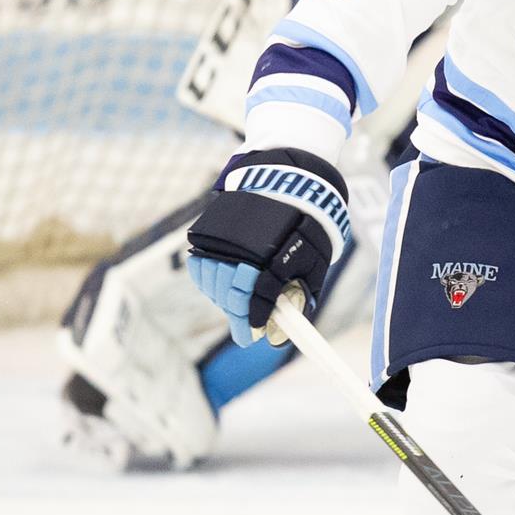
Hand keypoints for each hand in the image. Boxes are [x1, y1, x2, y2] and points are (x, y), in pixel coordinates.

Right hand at [186, 148, 349, 345]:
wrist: (284, 180)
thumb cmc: (305, 225)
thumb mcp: (315, 257)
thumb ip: (303, 289)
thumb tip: (294, 320)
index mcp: (276, 254)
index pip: (259, 296)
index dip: (254, 319)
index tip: (253, 334)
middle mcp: (247, 247)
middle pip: (232, 293)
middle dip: (238, 315)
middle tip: (246, 327)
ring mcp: (225, 238)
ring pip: (213, 282)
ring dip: (222, 299)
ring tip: (236, 303)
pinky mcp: (209, 230)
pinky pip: (199, 265)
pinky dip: (207, 280)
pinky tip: (220, 285)